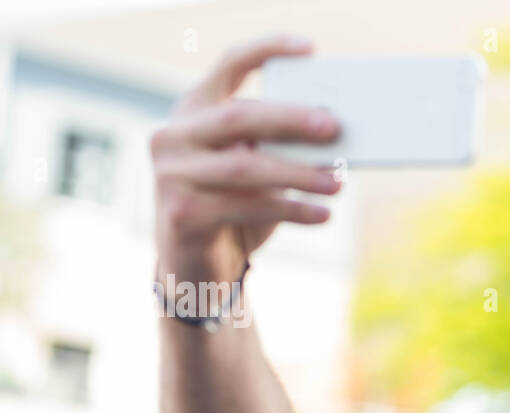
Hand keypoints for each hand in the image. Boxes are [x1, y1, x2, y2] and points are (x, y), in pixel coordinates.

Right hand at [152, 34, 342, 288]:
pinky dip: (291, 210)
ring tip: (338, 184)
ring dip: (299, 175)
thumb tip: (332, 135)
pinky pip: (246, 207)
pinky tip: (322, 215)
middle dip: (291, 121)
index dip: (266, 50)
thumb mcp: (256, 171)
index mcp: (194, 111)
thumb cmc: (235, 210)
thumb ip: (278, 148)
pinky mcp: (182, 213)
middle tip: (334, 128)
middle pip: (238, 118)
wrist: (198, 267)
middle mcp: (173, 135)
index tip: (309, 49)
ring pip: (245, 167)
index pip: (228, 66)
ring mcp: (171, 174)